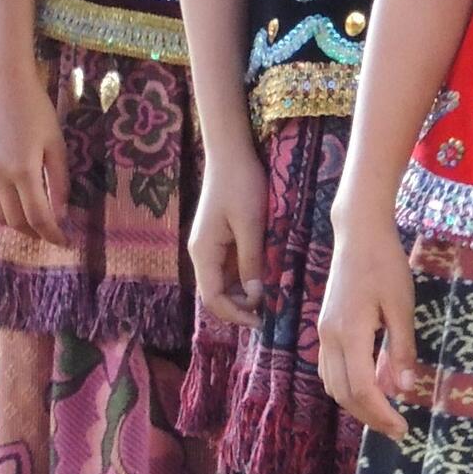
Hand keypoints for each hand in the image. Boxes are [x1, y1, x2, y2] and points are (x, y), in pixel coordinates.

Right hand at [0, 59, 68, 243]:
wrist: (2, 85)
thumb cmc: (36, 109)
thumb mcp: (56, 144)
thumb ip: (58, 181)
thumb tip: (60, 213)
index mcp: (23, 170)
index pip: (38, 217)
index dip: (52, 234)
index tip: (64, 240)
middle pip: (16, 221)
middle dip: (35, 232)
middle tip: (51, 232)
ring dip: (16, 224)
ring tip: (33, 222)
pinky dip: (1, 209)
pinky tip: (15, 204)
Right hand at [188, 141, 267, 325]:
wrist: (230, 153)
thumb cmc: (240, 184)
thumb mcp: (250, 224)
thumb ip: (251, 261)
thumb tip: (256, 295)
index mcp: (204, 252)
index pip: (212, 298)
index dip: (235, 314)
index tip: (262, 320)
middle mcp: (201, 253)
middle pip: (215, 294)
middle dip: (239, 307)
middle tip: (269, 312)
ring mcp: (209, 246)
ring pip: (223, 283)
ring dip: (243, 294)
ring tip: (270, 296)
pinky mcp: (219, 239)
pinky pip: (229, 268)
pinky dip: (244, 278)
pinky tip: (264, 276)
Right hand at [316, 206, 416, 439]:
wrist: (359, 233)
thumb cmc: (385, 264)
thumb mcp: (402, 306)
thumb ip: (402, 349)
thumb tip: (405, 388)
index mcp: (349, 333)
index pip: (362, 389)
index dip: (381, 414)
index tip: (404, 428)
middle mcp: (329, 337)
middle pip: (343, 393)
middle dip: (369, 417)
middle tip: (397, 428)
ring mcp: (324, 332)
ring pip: (332, 383)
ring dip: (356, 404)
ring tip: (385, 413)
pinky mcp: (326, 326)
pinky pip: (330, 368)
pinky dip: (347, 386)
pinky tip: (370, 387)